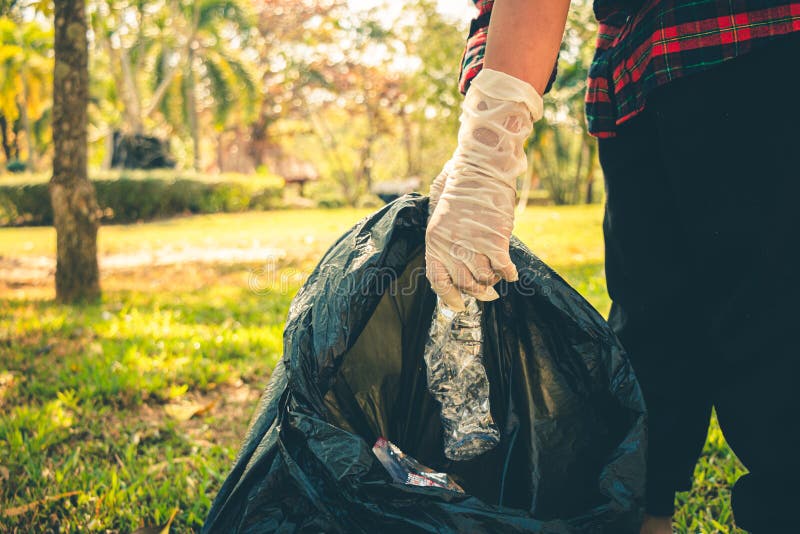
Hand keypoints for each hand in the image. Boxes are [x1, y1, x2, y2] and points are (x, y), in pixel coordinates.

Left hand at [425, 69, 541, 309]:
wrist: (480, 167)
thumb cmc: (457, 183)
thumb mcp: (438, 210)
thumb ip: (442, 233)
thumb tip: (452, 257)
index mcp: (433, 240)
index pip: (438, 281)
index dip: (449, 297)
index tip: (458, 305)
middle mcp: (450, 246)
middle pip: (464, 284)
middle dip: (476, 292)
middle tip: (486, 292)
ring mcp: (473, 245)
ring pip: (485, 279)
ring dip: (492, 280)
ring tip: (496, 274)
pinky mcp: (494, 241)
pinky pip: (503, 268)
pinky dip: (508, 273)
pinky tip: (510, 272)